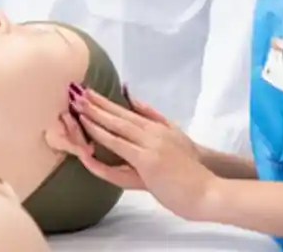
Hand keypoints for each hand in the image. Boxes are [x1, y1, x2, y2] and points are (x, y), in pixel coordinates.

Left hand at [67, 84, 218, 220]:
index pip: (125, 111)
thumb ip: (152, 116)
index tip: (88, 92)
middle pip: (118, 115)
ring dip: (94, 116)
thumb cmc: (191, 169)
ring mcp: (149, 146)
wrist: (208, 190)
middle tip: (75, 92)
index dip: (105, 102)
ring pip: (115, 128)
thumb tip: (131, 97)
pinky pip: (118, 148)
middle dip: (95, 104)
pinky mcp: (147, 161)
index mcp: (156, 127)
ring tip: (76, 106)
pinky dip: (101, 138)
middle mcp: (152, 133)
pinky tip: (87, 134)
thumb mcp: (175, 135)